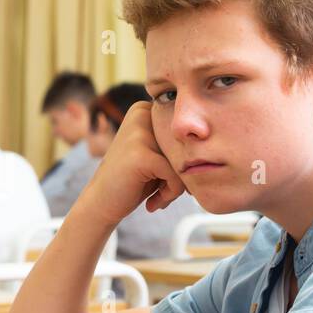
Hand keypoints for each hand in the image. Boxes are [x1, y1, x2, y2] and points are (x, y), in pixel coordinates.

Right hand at [78, 102, 185, 226]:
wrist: (100, 203)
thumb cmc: (134, 180)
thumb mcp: (156, 153)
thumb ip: (177, 141)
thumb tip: (212, 135)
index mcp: (144, 108)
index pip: (184, 132)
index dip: (181, 158)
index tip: (166, 178)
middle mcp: (141, 114)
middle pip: (185, 144)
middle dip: (180, 172)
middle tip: (164, 192)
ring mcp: (139, 133)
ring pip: (183, 160)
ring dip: (176, 186)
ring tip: (159, 197)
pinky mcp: (141, 155)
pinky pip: (176, 176)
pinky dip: (170, 194)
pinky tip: (153, 203)